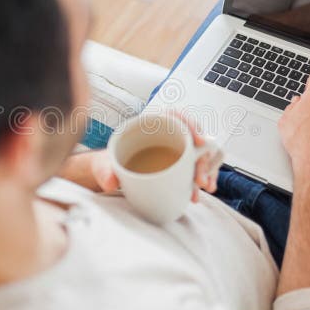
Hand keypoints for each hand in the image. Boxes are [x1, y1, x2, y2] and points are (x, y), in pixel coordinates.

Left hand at [91, 114, 220, 202]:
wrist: (108, 174)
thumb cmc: (108, 162)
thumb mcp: (103, 165)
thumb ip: (104, 171)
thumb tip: (111, 181)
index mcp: (149, 126)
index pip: (176, 117)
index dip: (191, 125)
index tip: (198, 140)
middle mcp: (165, 136)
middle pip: (193, 139)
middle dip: (203, 158)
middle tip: (200, 178)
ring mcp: (173, 151)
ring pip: (198, 155)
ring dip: (206, 170)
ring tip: (203, 187)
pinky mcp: (176, 167)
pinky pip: (194, 170)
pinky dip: (201, 180)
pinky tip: (198, 192)